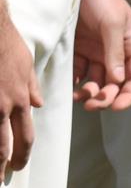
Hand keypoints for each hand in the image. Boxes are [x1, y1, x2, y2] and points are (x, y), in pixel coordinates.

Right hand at [0, 6, 40, 174]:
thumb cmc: (7, 46)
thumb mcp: (26, 66)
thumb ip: (31, 88)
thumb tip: (37, 104)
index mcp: (20, 99)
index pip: (25, 135)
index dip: (22, 153)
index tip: (18, 165)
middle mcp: (4, 106)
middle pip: (3, 145)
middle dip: (2, 164)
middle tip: (1, 177)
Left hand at [72, 0, 130, 111]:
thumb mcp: (112, 23)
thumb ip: (115, 52)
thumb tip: (118, 80)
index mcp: (130, 47)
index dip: (128, 95)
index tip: (115, 107)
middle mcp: (115, 54)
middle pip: (115, 85)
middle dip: (106, 98)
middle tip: (92, 103)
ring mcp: (97, 53)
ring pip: (97, 83)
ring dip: (90, 94)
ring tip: (79, 96)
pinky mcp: (80, 52)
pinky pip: (79, 74)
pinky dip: (76, 83)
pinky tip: (70, 85)